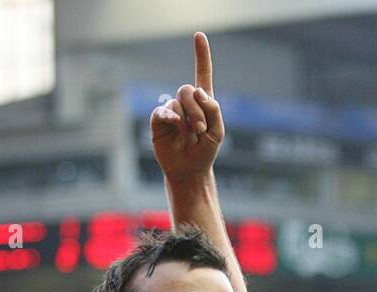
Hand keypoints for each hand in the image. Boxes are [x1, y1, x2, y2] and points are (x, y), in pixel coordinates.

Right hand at [151, 31, 223, 181]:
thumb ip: (213, 109)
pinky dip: (170, 116)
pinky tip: (175, 123)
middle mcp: (186, 103)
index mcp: (203, 102)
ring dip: (187, 120)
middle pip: (187, 89)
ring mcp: (171, 111)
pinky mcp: (159, 121)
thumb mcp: (217, 131)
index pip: (202, 74)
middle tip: (201, 129)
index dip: (201, 55)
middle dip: (197, 109)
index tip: (198, 35)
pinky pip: (163, 111)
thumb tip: (197, 90)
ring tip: (191, 137)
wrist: (190, 171)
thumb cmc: (205, 152)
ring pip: (177, 101)